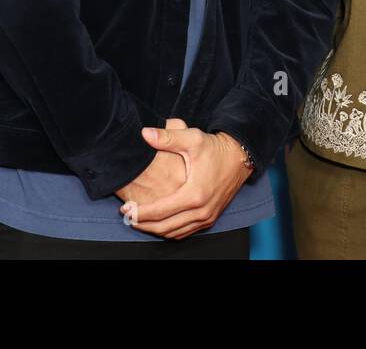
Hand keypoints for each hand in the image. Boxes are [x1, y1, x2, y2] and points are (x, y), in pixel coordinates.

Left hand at [120, 126, 252, 239]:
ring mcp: (207, 217)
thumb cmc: (215, 148)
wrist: (240, 157)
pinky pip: (185, 232)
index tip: (125, 209)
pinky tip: (158, 223)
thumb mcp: (192, 138)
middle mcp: (202, 211)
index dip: (139, 212)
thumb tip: (145, 133)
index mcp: (194, 194)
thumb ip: (167, 137)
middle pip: (164, 227)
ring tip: (138, 220)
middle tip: (127, 216)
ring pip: (174, 232)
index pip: (160, 212)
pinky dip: (169, 231)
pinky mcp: (210, 218)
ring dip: (155, 229)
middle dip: (143, 223)